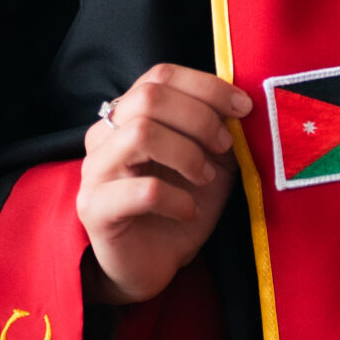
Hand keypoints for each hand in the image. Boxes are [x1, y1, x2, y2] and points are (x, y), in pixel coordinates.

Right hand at [78, 65, 250, 305]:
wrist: (153, 265)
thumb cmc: (180, 207)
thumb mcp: (211, 163)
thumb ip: (220, 132)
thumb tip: (245, 106)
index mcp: (129, 115)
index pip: (160, 75)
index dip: (207, 86)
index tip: (243, 108)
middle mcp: (104, 135)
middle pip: (149, 97)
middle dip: (199, 117)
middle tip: (224, 146)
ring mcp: (94, 171)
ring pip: (140, 133)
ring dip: (187, 153)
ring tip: (205, 177)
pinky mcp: (95, 208)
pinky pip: (141, 190)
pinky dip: (177, 198)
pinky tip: (189, 210)